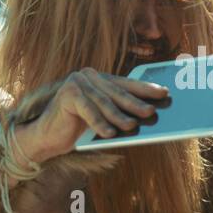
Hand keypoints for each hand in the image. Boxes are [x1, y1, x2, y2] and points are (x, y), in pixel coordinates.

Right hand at [16, 68, 168, 162]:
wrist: (48, 136)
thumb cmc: (80, 128)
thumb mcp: (104, 118)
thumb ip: (120, 111)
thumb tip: (149, 113)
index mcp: (100, 78)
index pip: (126, 83)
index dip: (145, 88)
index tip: (164, 93)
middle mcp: (88, 76)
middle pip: (117, 92)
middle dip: (135, 103)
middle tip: (151, 112)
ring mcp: (76, 83)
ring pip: (103, 102)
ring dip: (119, 116)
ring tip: (133, 126)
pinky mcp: (66, 95)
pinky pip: (87, 110)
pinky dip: (99, 123)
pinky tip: (110, 134)